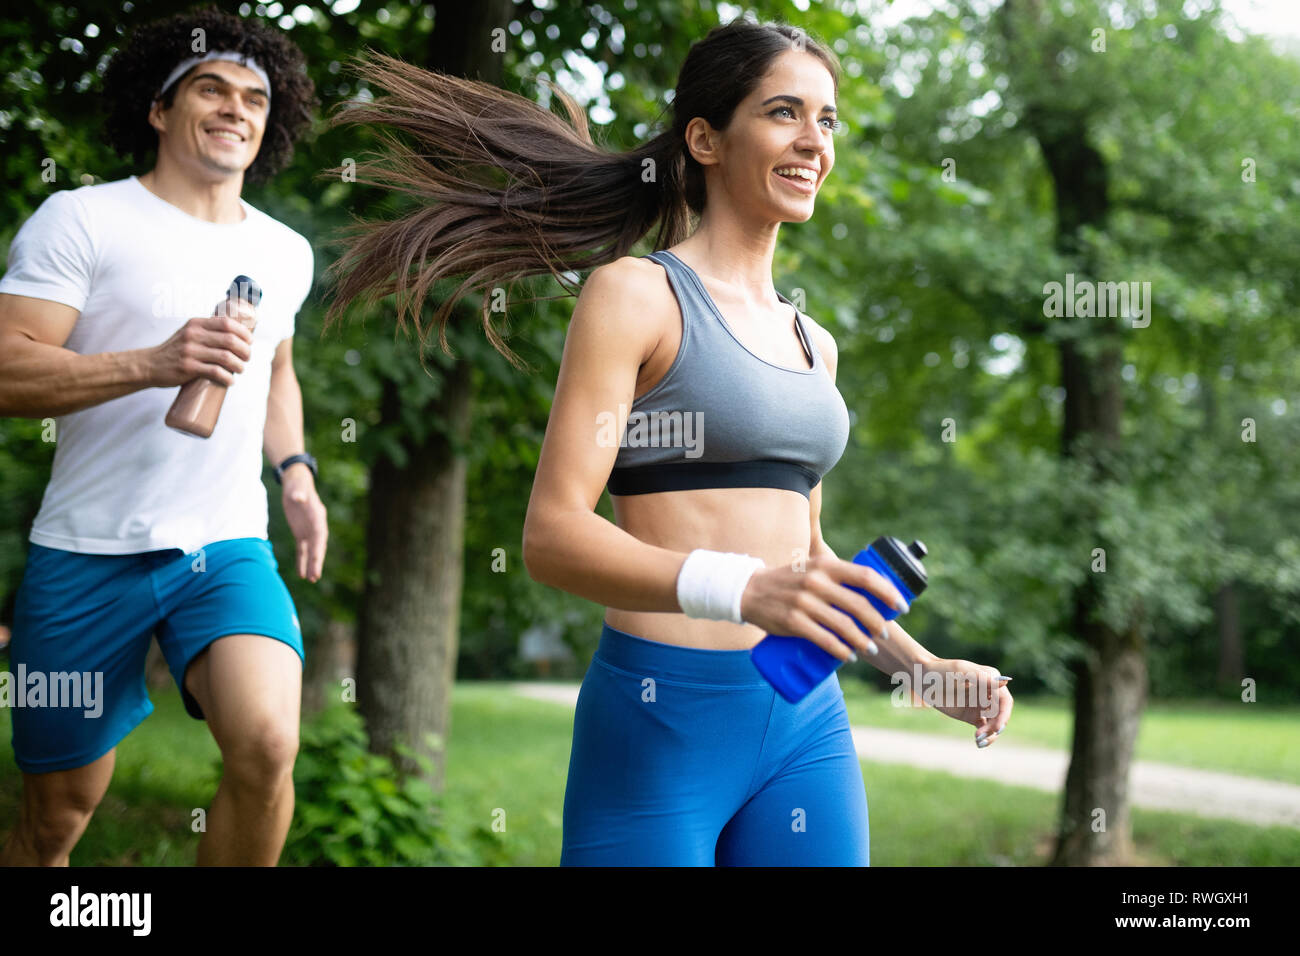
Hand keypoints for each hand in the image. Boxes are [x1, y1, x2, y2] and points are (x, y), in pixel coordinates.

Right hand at [148, 300, 255, 387]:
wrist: (150, 365)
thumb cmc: (176, 351)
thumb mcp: (189, 333)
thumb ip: (208, 331)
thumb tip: (238, 335)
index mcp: (196, 324)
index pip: (227, 323)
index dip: (244, 333)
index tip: (250, 342)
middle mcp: (193, 335)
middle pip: (230, 340)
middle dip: (245, 351)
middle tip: (247, 358)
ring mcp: (190, 351)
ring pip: (226, 357)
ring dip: (239, 365)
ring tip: (240, 369)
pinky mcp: (188, 368)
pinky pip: (215, 372)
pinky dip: (228, 378)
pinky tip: (230, 381)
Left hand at [281, 468, 326, 581]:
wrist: (296, 483)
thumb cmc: (297, 485)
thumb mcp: (297, 488)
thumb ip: (298, 494)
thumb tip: (298, 497)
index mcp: (317, 516)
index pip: (319, 535)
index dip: (318, 548)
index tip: (317, 560)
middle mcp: (316, 526)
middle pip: (318, 546)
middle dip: (317, 562)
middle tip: (315, 577)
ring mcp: (309, 530)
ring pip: (311, 551)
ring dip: (311, 565)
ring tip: (311, 580)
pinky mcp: (301, 533)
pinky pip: (302, 549)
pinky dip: (301, 561)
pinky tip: (301, 573)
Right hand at [738, 553, 909, 660]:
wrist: (749, 591)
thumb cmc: (788, 581)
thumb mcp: (813, 568)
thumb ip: (837, 575)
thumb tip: (872, 591)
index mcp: (825, 565)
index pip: (866, 576)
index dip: (888, 592)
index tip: (902, 606)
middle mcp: (816, 581)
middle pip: (859, 605)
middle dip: (877, 623)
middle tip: (884, 635)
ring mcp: (804, 602)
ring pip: (844, 625)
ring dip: (862, 641)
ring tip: (870, 648)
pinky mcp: (792, 621)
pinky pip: (824, 639)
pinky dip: (840, 650)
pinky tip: (848, 656)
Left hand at [915, 658, 1012, 746]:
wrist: (923, 679)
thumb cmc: (941, 670)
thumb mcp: (960, 672)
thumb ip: (982, 678)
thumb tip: (1006, 682)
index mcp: (991, 679)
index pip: (1004, 700)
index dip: (1004, 714)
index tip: (997, 727)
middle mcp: (989, 693)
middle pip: (1000, 714)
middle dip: (995, 727)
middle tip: (982, 735)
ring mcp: (981, 705)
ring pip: (994, 723)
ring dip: (990, 734)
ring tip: (979, 740)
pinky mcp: (972, 716)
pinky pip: (984, 728)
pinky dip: (984, 736)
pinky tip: (978, 742)